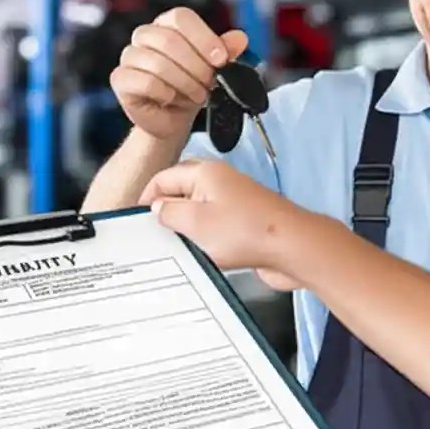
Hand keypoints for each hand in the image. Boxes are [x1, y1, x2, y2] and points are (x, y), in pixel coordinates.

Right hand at [110, 7, 249, 140]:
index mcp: (168, 25)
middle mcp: (145, 36)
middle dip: (196, 66)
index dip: (203, 38)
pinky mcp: (121, 78)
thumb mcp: (213, 69)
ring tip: (196, 95)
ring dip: (184, 83)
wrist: (172, 119)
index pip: (182, 17)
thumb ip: (225, 51)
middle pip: (169, 40)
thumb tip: (240, 38)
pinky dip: (165, 93)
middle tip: (209, 83)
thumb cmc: (190, 88)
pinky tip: (171, 99)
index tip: (220, 59)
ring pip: (158, 63)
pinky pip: (145, 82)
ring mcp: (129, 56)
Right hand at [139, 160, 306, 290]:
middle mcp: (221, 183)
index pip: (164, 177)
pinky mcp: (246, 223)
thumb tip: (159, 207)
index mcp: (205, 173)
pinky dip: (206, 240)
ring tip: (176, 248)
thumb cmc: (246, 231)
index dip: (147, 197)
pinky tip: (201, 255)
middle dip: (167, 211)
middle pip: (182, 192)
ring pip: (199, 212)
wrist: (293, 248)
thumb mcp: (195, 222)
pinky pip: (217, 228)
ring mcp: (235, 203)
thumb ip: (170, 212)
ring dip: (187, 229)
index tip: (136, 219)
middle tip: (154, 234)